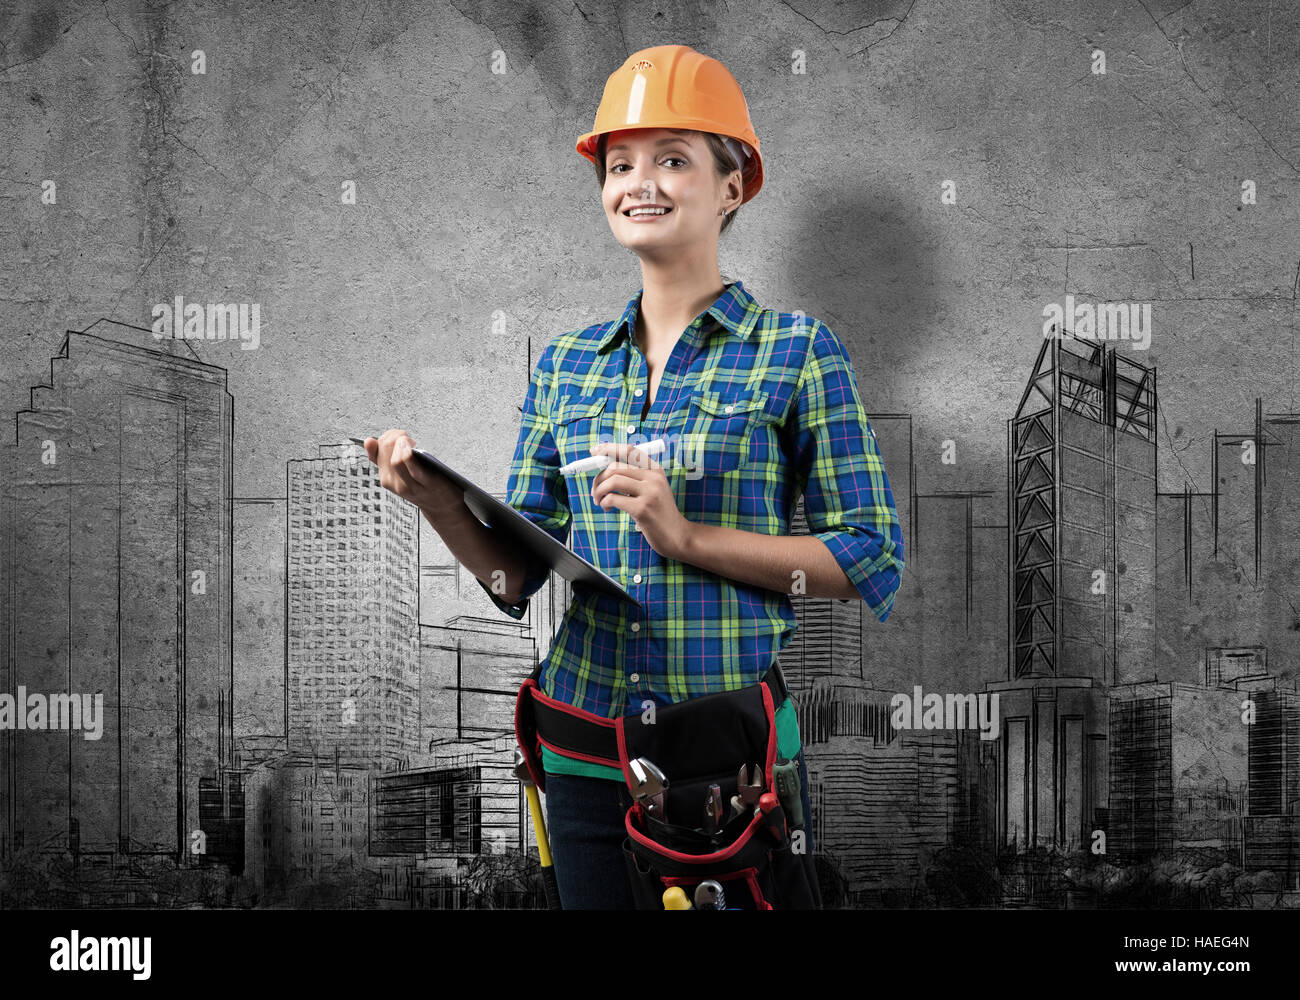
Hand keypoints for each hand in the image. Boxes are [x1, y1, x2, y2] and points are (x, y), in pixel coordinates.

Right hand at [364, 429, 463, 517]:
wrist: (442, 506)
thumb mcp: (402, 472)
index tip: (397, 436)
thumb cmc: (423, 485)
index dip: (386, 436)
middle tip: (406, 436)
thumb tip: (369, 441)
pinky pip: (412, 466)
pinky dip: (409, 452)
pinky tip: (412, 445)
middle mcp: (392, 483)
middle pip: (385, 450)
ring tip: (411, 442)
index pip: (375, 450)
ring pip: (396, 460)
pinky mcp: (424, 484)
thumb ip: (387, 458)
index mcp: (385, 477)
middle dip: (395, 435)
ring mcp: (407, 486)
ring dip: (403, 442)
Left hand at [589, 441, 694, 560]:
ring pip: (612, 481)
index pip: (629, 450)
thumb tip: (606, 469)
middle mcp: (654, 478)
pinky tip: (607, 509)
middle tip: (595, 491)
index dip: (609, 448)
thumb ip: (635, 478)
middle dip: (599, 478)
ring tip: (599, 501)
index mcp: (656, 470)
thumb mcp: (653, 490)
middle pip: (616, 467)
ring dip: (599, 491)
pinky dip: (604, 502)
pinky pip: (612, 499)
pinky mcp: (642, 509)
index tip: (594, 451)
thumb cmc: (659, 513)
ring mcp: (649, 493)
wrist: (677, 535)